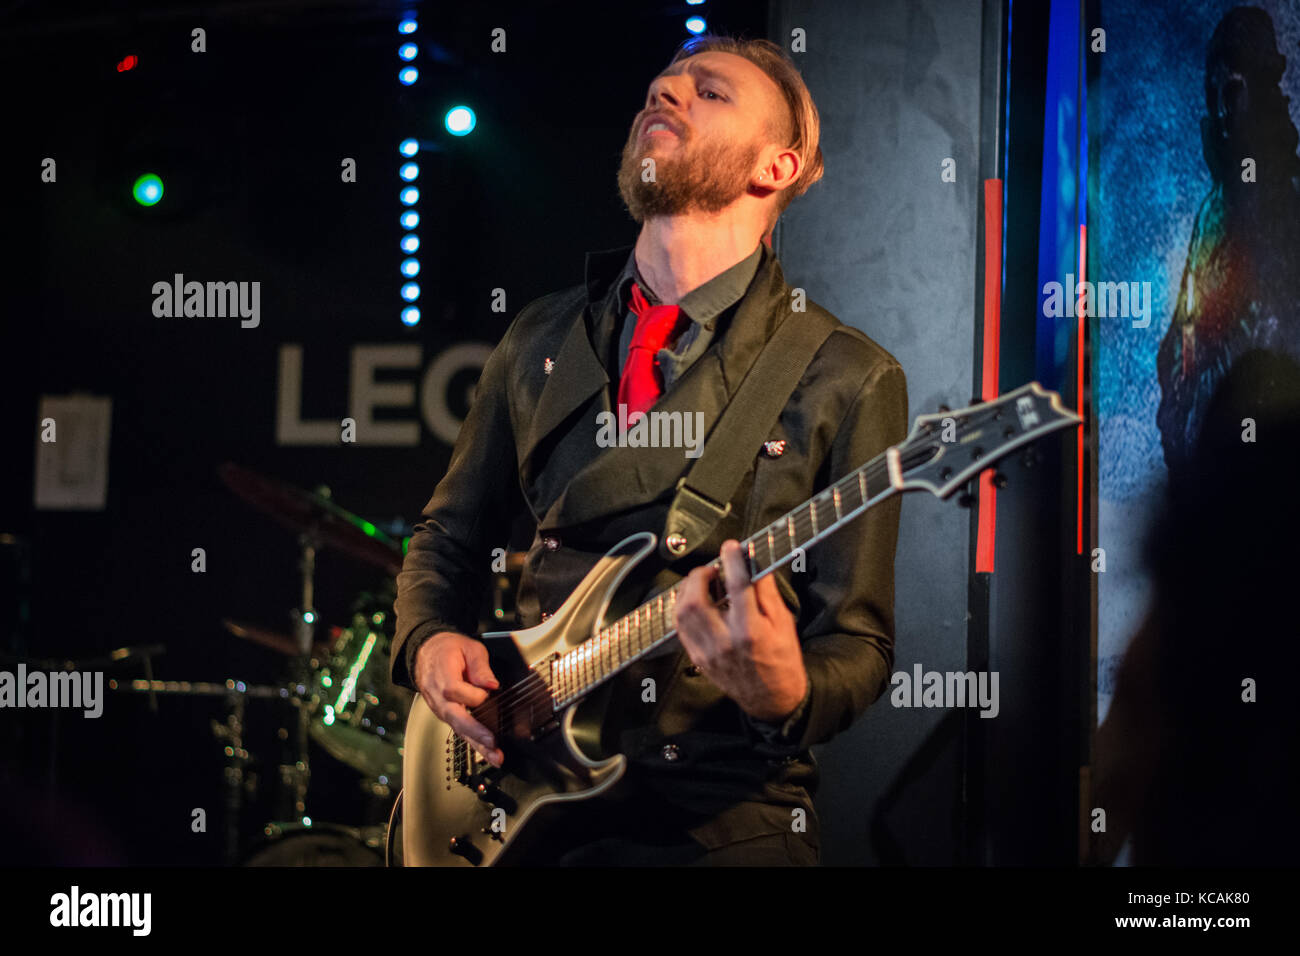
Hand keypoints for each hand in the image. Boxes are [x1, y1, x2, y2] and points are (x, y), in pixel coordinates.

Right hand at [414, 631, 503, 766]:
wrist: (428, 654)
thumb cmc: (449, 650)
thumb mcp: (468, 648)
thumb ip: (480, 666)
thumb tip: (491, 684)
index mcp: (442, 676)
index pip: (455, 690)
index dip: (474, 694)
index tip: (490, 690)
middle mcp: (439, 697)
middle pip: (455, 717)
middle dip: (475, 732)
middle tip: (492, 743)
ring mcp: (442, 709)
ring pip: (459, 729)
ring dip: (478, 745)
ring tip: (496, 757)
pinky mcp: (448, 716)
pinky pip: (461, 730)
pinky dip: (475, 743)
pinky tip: (489, 753)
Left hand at [674, 540, 807, 721]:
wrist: (773, 700)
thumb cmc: (782, 663)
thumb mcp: (784, 624)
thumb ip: (767, 594)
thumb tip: (756, 567)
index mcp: (751, 632)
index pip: (738, 588)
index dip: (733, 562)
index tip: (731, 548)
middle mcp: (725, 642)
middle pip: (697, 600)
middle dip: (700, 576)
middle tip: (712, 568)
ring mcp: (708, 653)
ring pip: (682, 614)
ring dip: (688, 590)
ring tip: (702, 583)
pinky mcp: (698, 659)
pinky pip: (681, 629)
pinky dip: (684, 610)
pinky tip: (695, 602)